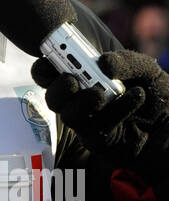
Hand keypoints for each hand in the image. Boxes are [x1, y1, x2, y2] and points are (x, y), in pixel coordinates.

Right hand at [32, 50, 168, 186]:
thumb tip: (102, 63)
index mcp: (83, 79)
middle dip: (58, 88)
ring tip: (101, 93)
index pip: (51, 74)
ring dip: (82, 102)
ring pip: (69, 117)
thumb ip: (124, 60)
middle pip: (53, 98)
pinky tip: (135, 96)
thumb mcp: (144, 69)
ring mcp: (88, 123)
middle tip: (72, 80)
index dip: (44, 68)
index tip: (50, 59)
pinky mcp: (100, 141)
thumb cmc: (157, 94)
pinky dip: (116, 111)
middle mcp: (81, 101)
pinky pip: (98, 129)